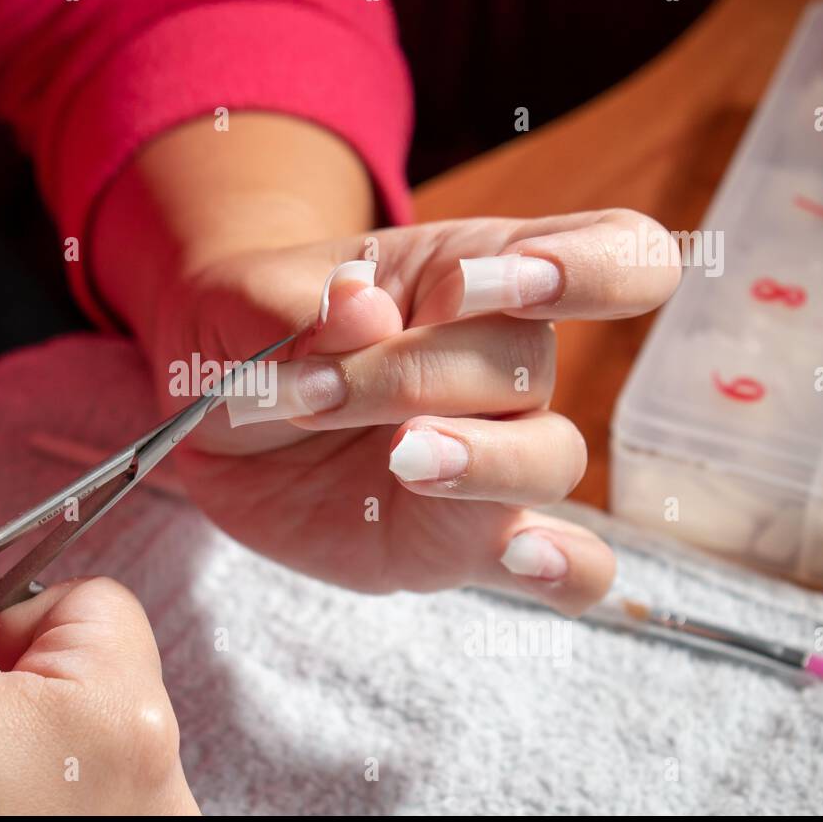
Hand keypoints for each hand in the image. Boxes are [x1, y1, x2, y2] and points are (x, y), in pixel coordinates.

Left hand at [91, 115, 680, 614]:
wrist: (211, 415)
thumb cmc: (245, 333)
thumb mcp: (245, 301)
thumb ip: (300, 308)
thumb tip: (363, 309)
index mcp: (473, 274)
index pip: (611, 252)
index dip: (586, 266)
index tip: (478, 288)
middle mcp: (501, 367)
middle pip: (531, 365)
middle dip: (415, 376)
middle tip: (314, 394)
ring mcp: (492, 458)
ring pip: (554, 458)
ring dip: (481, 460)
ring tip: (400, 458)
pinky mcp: (468, 540)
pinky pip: (569, 567)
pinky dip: (565, 569)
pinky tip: (518, 560)